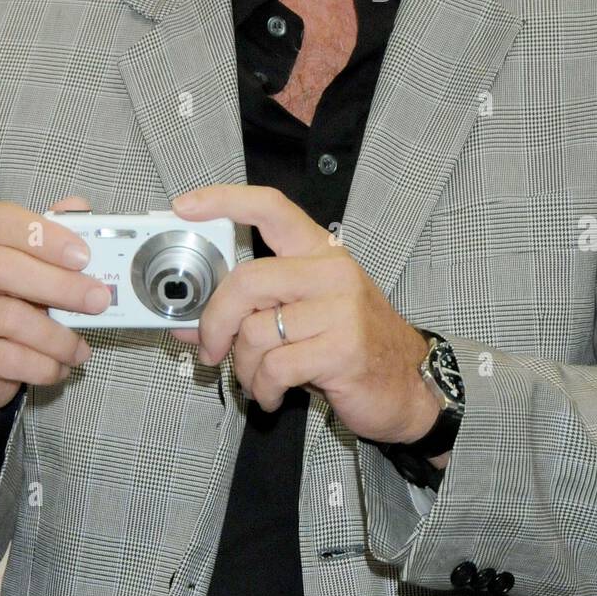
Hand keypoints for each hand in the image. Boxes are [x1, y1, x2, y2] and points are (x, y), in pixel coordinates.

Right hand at [0, 196, 111, 419]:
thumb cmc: (9, 290)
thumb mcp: (31, 256)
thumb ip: (55, 231)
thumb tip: (81, 208)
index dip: (42, 235)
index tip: (83, 255)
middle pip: (1, 268)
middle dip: (59, 285)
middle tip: (98, 300)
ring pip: (6, 317)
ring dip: (55, 336)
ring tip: (80, 347)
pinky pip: (3, 357)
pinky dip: (40, 365)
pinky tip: (58, 366)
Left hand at [168, 184, 440, 444]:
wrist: (410, 385)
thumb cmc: (350, 346)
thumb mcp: (303, 316)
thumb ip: (250, 311)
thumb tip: (188, 325)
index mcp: (320, 253)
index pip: (271, 208)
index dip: (224, 201)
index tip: (186, 207)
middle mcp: (331, 272)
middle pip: (247, 280)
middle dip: (215, 321)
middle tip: (210, 349)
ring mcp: (341, 309)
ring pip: (255, 331)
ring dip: (244, 367)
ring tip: (260, 379)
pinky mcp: (342, 348)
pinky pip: (275, 367)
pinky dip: (263, 389)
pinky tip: (275, 394)